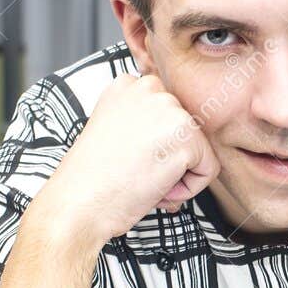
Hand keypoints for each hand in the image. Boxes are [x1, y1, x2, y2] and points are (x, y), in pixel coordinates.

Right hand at [38, 72, 218, 247]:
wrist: (79, 202)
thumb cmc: (93, 178)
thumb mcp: (115, 132)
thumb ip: (145, 124)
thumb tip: (177, 140)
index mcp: (128, 85)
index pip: (167, 115)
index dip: (155, 146)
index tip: (130, 159)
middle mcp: (150, 88)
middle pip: (186, 131)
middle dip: (169, 159)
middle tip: (136, 172)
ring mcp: (170, 109)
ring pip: (199, 151)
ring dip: (178, 175)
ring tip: (144, 180)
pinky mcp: (186, 135)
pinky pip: (208, 170)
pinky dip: (189, 189)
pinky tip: (157, 188)